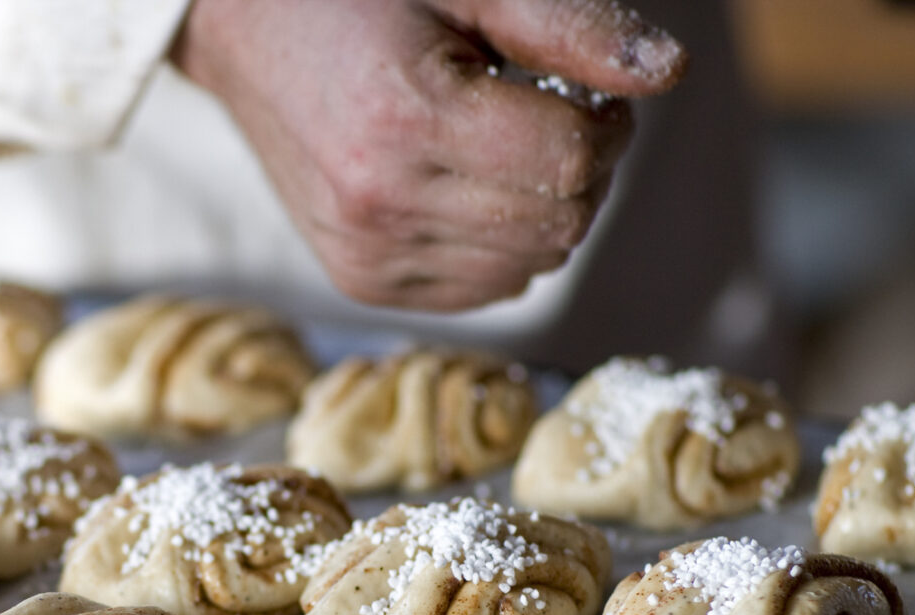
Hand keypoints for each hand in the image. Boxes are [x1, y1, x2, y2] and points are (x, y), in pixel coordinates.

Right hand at [172, 0, 686, 311]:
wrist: (244, 29)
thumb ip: (572, 25)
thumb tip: (670, 71)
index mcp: (406, 119)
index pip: (569, 163)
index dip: (606, 125)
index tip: (586, 90)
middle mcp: (381, 202)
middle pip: (559, 224)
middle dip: (582, 170)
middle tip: (552, 113)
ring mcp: (368, 254)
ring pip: (529, 267)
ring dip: (545, 212)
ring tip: (505, 148)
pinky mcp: (362, 280)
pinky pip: (484, 287)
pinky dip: (503, 245)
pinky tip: (470, 188)